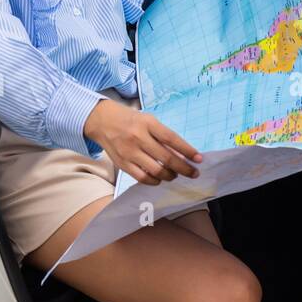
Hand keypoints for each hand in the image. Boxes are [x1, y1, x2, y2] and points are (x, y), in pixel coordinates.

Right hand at [83, 99, 202, 185]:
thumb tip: (182, 155)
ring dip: (170, 176)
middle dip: (184, 168)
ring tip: (175, 175)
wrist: (102, 121)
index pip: (172, 139)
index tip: (199, 159)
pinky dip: (154, 181)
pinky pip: (142, 178)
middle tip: (194, 173)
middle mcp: (138, 137)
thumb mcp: (148, 120)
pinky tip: (160, 178)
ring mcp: (129, 152)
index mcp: (148, 123)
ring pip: (156, 170)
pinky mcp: (122, 164)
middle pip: (166, 158)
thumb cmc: (130, 120)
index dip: (187, 150)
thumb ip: (163, 136)